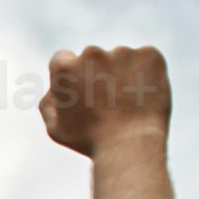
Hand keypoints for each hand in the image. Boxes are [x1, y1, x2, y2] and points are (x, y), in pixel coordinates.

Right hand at [40, 44, 171, 157]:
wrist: (131, 146)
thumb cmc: (90, 142)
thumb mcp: (56, 129)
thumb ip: (48, 103)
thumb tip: (55, 87)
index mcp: (65, 67)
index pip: (63, 59)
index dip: (72, 76)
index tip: (83, 92)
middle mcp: (92, 54)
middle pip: (93, 58)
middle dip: (99, 74)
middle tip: (109, 104)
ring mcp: (123, 52)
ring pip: (121, 59)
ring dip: (123, 74)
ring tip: (129, 105)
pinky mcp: (150, 55)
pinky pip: (147, 60)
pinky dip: (147, 74)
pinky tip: (145, 97)